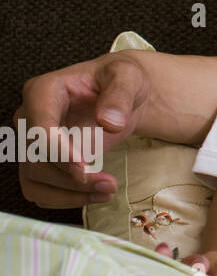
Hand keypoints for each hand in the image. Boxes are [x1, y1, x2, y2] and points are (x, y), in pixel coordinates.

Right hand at [15, 52, 150, 207]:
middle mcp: (28, 118)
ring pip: (34, 180)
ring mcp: (30, 142)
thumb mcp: (128, 76)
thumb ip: (120, 95)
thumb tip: (109, 123)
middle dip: (71, 178)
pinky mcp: (40, 162)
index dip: (59, 151)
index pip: (39, 128)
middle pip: (36, 159)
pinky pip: (40, 190)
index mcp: (43, 91)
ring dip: (69, 194)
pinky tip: (97, 195)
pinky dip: (66, 199)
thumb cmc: (119, 79)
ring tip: (108, 191)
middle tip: (110, 184)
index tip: (84, 167)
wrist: (119, 93)